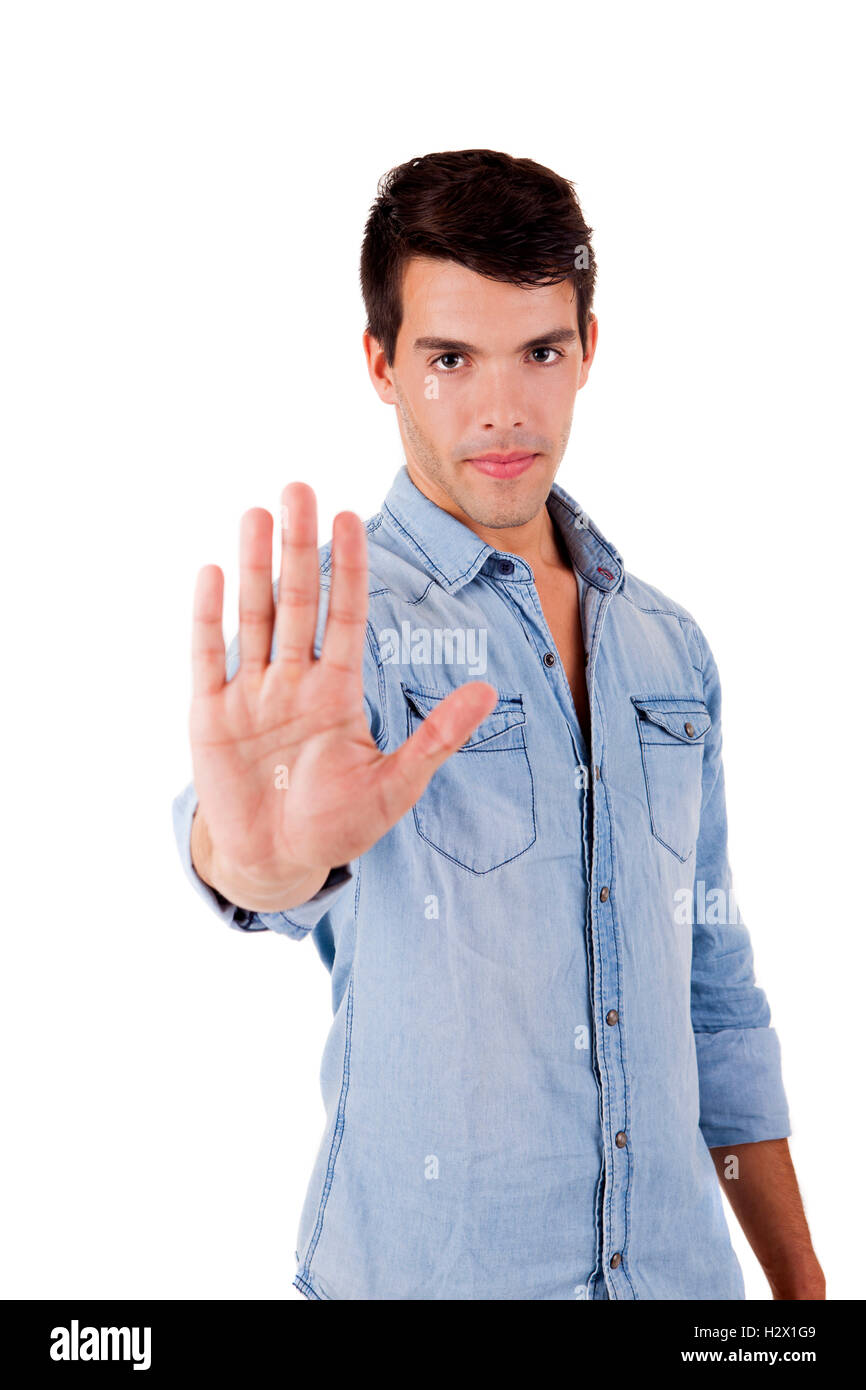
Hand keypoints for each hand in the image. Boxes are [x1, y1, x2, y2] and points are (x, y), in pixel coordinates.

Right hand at [188, 482, 497, 909]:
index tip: (352, 516)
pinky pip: (208, 658)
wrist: (275, 862)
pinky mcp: (211, 717)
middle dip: (299, 546)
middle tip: (299, 488)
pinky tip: (213, 572)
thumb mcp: (394, 785)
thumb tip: (488, 690)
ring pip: (255, 617)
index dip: (350, 568)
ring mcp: (252, 695)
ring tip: (258, 512)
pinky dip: (209, 617)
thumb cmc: (335, 825)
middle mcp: (293, 681)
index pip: (346, 615)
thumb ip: (436, 737)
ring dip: (256, 566)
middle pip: (297, 601)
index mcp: (337, 692)